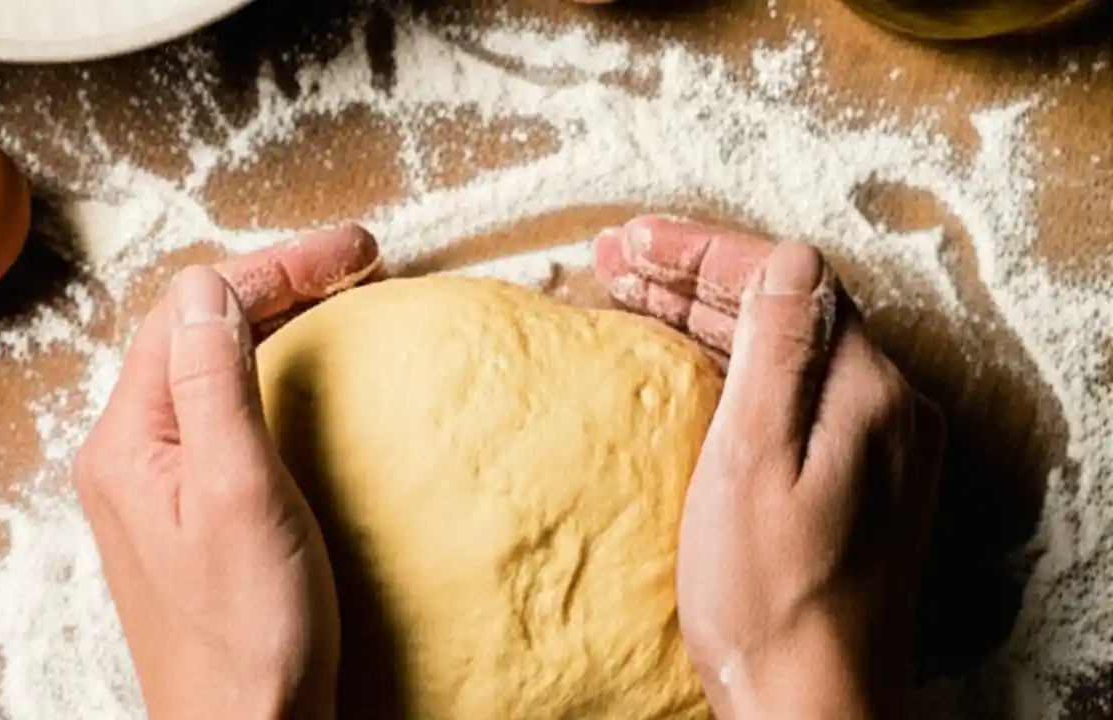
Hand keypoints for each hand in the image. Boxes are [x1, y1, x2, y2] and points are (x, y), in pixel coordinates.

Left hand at [73, 226, 380, 719]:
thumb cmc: (247, 631)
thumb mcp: (238, 494)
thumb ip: (215, 384)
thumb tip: (210, 288)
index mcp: (128, 440)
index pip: (193, 310)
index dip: (276, 269)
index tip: (355, 254)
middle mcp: (130, 450)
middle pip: (196, 328)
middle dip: (277, 282)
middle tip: (359, 261)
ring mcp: (158, 479)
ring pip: (211, 362)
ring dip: (274, 318)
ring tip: (341, 294)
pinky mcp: (189, 505)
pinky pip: (223, 406)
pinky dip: (270, 367)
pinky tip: (308, 367)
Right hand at [594, 216, 944, 719]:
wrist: (809, 706)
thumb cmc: (772, 598)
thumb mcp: (755, 462)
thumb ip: (778, 351)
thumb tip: (791, 256)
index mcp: (869, 394)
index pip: (786, 282)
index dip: (705, 251)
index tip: (635, 237)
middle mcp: (884, 409)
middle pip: (784, 309)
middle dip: (695, 275)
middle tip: (618, 254)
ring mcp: (871, 446)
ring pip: (781, 349)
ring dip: (706, 314)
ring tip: (631, 288)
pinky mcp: (851, 479)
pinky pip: (787, 392)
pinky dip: (728, 362)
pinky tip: (683, 355)